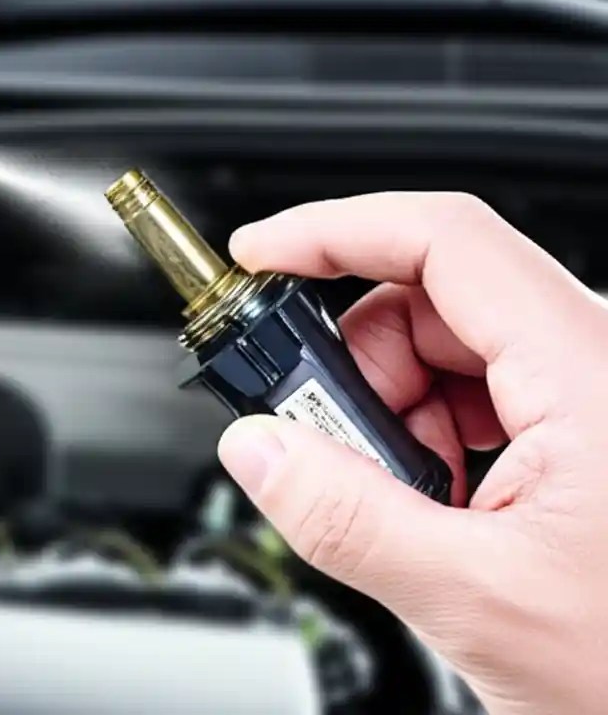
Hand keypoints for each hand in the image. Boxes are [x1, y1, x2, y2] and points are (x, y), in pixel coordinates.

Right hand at [217, 192, 607, 713]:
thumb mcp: (475, 599)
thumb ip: (345, 518)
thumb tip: (256, 449)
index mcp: (587, 372)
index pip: (444, 241)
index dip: (336, 232)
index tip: (259, 254)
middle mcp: (592, 363)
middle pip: (431, 301)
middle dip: (354, 363)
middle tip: (314, 438)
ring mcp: (586, 398)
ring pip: (444, 353)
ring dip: (387, 414)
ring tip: (394, 500)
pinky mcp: (576, 434)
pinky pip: (470, 400)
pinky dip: (422, 441)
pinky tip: (428, 506)